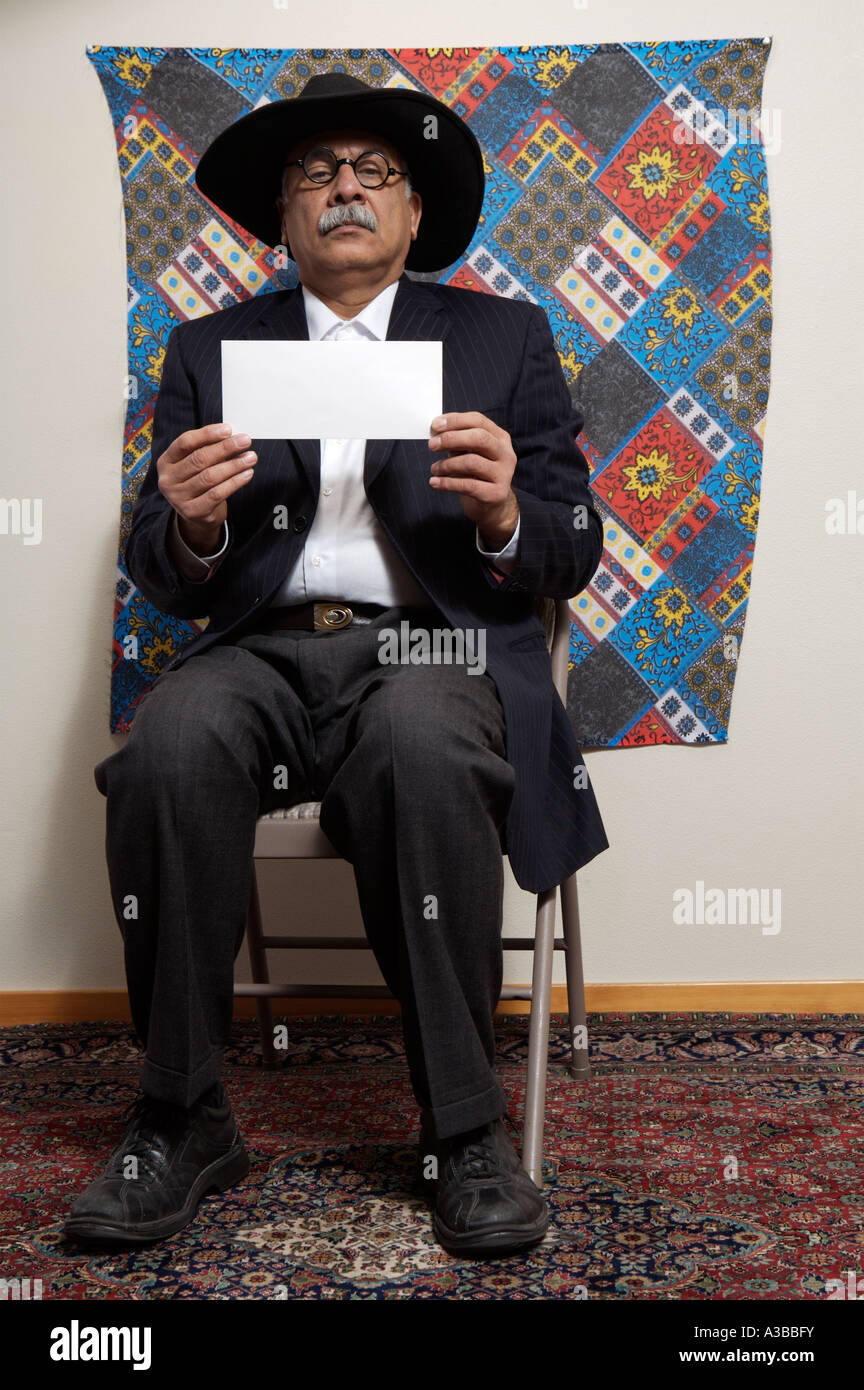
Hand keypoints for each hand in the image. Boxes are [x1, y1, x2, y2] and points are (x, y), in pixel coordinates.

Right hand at [156, 423, 256, 553]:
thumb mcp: (196, 464)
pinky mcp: (192, 512)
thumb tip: (232, 436)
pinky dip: (234, 482)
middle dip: (225, 448)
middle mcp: (168, 479)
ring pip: (210, 476)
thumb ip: (207, 448)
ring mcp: (178, 497)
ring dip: (234, 465)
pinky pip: (217, 494)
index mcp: (166, 461)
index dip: (207, 434)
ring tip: (251, 457)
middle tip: (245, 441)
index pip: (185, 442)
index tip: (228, 429)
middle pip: (199, 459)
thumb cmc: (199, 481)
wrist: (197, 514)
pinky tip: (247, 474)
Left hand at [428, 411, 518, 549]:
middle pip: (479, 438)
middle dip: (452, 439)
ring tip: (434, 469)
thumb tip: (436, 431)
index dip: (455, 420)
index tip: (435, 425)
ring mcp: (503, 474)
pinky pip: (468, 485)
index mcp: (500, 438)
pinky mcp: (495, 494)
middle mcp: (506, 454)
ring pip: (472, 462)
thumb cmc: (477, 474)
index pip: (478, 421)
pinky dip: (447, 483)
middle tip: (432, 445)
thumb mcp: (469, 453)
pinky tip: (435, 482)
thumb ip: (457, 440)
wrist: (492, 505)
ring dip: (447, 464)